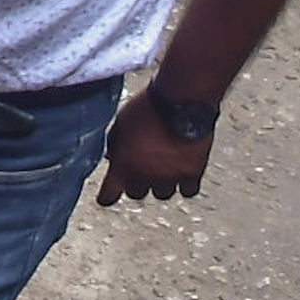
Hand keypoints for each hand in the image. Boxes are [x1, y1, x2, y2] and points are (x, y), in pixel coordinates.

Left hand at [100, 91, 215, 205]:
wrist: (181, 102)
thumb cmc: (147, 107)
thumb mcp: (120, 123)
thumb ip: (115, 144)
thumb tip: (112, 157)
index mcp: (122, 165)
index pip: (108, 196)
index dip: (107, 197)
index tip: (107, 196)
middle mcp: (144, 176)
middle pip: (136, 194)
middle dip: (136, 182)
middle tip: (141, 168)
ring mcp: (169, 178)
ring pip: (162, 194)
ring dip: (161, 183)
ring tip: (163, 166)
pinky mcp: (192, 175)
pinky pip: (188, 191)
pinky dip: (185, 184)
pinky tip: (183, 171)